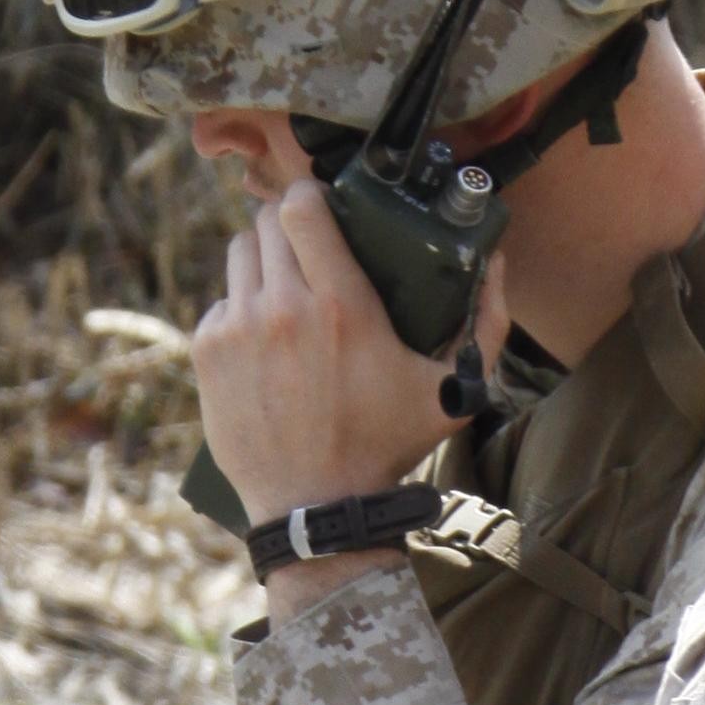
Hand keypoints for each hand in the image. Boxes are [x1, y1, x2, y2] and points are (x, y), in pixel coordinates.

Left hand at [192, 179, 484, 529]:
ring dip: (264, 262)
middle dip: (291, 228)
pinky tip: (267, 341)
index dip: (311, 197)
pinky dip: (242, 310)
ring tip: (287, 290)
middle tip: (310, 251)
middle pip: (268, 222)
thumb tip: (497, 264)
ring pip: (240, 255)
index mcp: (342, 306)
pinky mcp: (208, 353)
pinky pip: (221, 302)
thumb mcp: (454, 390)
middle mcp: (283, 309)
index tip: (325, 210)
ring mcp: (238, 329)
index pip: (302, 206)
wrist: (317, 506)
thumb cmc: (389, 446)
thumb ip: (487, 325)